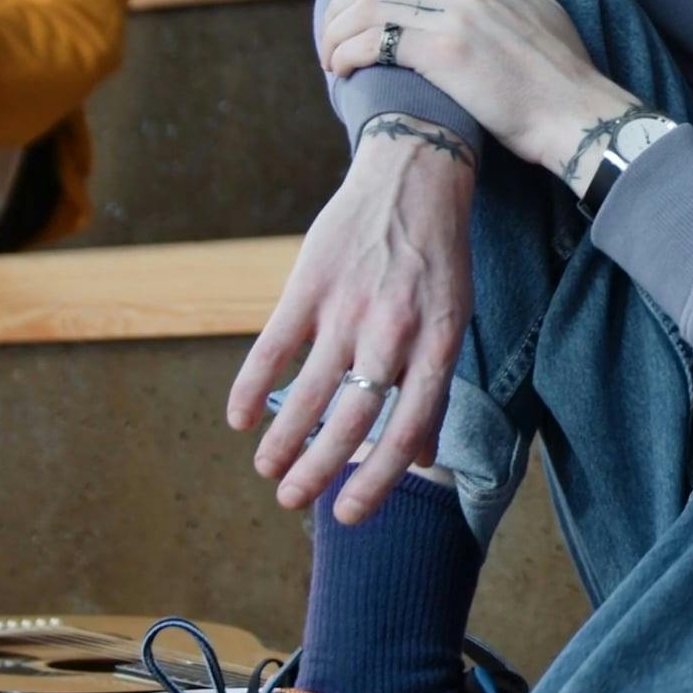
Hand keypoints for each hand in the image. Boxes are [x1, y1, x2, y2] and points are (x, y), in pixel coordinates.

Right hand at [228, 126, 475, 522]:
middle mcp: (394, 332)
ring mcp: (348, 308)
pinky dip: (250, 389)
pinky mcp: (309, 285)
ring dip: (282, 441)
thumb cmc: (436, 259)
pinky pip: (273, 348)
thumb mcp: (454, 318)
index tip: (348, 515)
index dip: (377, 480)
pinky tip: (238, 420)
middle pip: (353, 420)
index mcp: (438, 345)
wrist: (413, 177)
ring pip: (308, 393)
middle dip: (318, 472)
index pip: (408, 429)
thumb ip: (435, 383)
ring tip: (267, 471)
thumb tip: (421, 451)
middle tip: (292, 500)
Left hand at [319, 0, 634, 176]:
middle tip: (329, 26)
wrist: (577, 114)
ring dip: (336, 31)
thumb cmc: (563, 67)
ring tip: (331, 55)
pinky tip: (343, 70)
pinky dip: (348, 54)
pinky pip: (377, 43)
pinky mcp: (445, 56)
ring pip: (369, 7)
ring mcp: (455, 18)